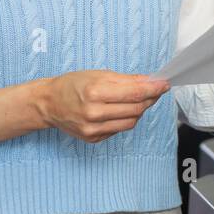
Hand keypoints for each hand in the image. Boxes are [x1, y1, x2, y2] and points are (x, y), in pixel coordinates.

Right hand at [38, 71, 169, 143]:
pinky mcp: (93, 139)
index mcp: (95, 93)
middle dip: (149, 99)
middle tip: (154, 91)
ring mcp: (93, 129)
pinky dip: (125, 119)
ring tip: (138, 100)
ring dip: (140, 111)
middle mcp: (94, 113)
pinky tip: (121, 110)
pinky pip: (119, 129)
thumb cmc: (72, 84)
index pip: (134, 93)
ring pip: (131, 122)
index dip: (153, 89)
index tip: (164, 84)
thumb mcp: (98, 75)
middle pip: (136, 110)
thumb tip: (150, 81)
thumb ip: (126, 80)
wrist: (49, 103)